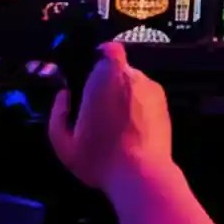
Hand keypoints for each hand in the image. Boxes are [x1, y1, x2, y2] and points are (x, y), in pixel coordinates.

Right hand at [48, 43, 174, 194]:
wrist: (141, 173)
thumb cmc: (99, 157)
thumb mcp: (63, 142)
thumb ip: (58, 113)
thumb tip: (64, 95)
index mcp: (105, 78)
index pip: (109, 50)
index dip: (102, 57)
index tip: (92, 75)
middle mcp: (132, 77)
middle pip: (119, 70)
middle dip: (109, 84)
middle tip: (99, 109)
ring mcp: (152, 89)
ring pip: (134, 84)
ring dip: (125, 96)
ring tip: (117, 124)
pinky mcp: (165, 104)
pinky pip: (147, 97)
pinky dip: (140, 106)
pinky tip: (133, 129)